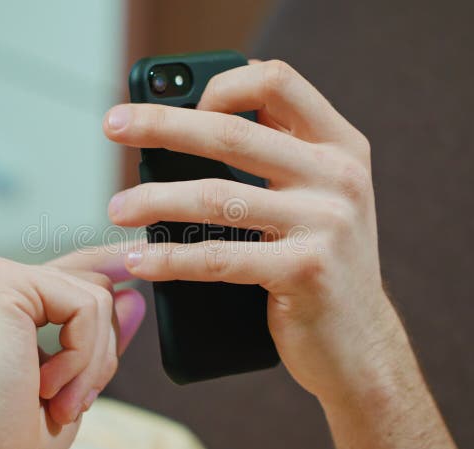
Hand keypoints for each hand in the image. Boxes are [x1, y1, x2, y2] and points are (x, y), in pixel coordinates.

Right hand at [0, 247, 144, 448]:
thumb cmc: (14, 429)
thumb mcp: (73, 376)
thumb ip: (99, 334)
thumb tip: (134, 297)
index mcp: (3, 294)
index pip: (73, 270)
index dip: (114, 268)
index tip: (143, 281)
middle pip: (93, 285)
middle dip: (101, 348)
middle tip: (75, 401)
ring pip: (95, 296)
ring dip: (92, 362)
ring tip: (60, 403)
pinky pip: (84, 307)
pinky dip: (81, 357)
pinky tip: (47, 387)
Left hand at [104, 60, 453, 447]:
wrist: (361, 343)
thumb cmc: (321, 262)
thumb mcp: (317, 196)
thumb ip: (276, 158)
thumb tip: (185, 126)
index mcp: (339, 145)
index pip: (276, 81)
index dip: (222, 86)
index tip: (181, 105)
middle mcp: (338, 175)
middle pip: (231, 131)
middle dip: (160, 124)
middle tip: (112, 125)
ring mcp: (326, 222)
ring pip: (216, 196)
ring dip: (153, 199)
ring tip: (117, 208)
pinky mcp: (305, 270)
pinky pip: (218, 258)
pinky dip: (170, 257)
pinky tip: (140, 259)